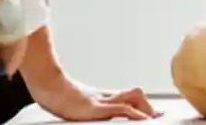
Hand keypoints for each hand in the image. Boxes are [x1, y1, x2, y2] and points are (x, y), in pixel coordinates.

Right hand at [28, 74, 159, 121]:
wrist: (46, 86)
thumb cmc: (57, 95)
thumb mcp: (79, 102)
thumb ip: (92, 105)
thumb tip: (95, 112)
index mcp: (103, 96)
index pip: (130, 96)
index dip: (144, 104)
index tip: (155, 113)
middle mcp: (105, 96)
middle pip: (135, 94)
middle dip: (149, 107)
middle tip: (158, 117)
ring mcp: (101, 100)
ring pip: (133, 97)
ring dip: (145, 109)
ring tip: (152, 119)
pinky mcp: (95, 107)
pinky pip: (121, 108)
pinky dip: (135, 114)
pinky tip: (143, 120)